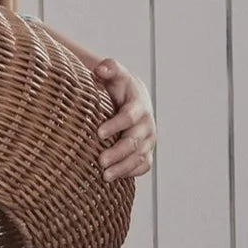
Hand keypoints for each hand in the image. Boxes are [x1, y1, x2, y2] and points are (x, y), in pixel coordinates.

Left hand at [93, 59, 155, 181]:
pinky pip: (143, 165)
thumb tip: (101, 68)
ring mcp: (148, 139)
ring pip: (140, 156)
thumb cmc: (118, 87)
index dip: (116, 125)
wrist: (132, 99)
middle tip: (100, 161)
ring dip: (123, 167)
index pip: (129, 116)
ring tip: (105, 176)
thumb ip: (109, 69)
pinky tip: (116, 179)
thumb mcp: (114, 75)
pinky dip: (132, 172)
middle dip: (118, 152)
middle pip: (134, 140)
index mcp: (138, 105)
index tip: (99, 133)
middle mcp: (146, 124)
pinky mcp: (146, 151)